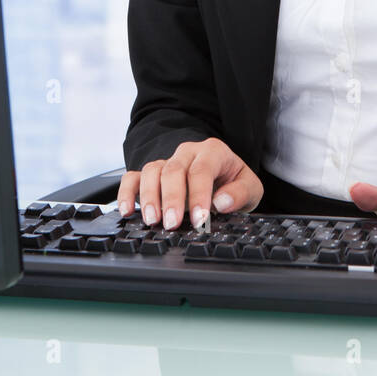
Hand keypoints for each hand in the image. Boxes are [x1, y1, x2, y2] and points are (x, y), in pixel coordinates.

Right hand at [117, 138, 263, 229]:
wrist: (222, 178)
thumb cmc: (234, 184)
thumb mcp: (250, 188)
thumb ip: (240, 193)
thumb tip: (222, 201)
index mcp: (213, 152)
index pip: (201, 170)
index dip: (199, 195)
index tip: (199, 220)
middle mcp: (187, 153)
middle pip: (173, 170)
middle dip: (171, 198)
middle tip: (171, 223)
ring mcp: (167, 162)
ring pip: (151, 171)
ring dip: (149, 197)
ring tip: (152, 220)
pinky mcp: (151, 174)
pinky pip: (133, 177)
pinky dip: (126, 192)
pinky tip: (126, 211)